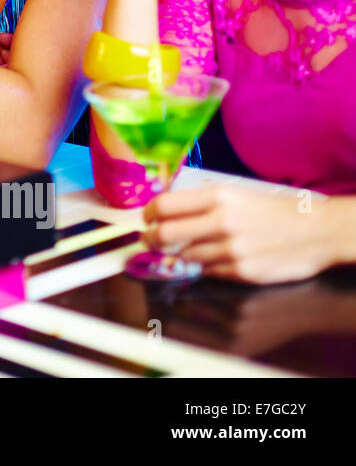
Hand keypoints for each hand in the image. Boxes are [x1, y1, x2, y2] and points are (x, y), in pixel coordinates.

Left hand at [143, 185, 336, 283]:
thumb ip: (203, 201)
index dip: (149, 214)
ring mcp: (230, 249)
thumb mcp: (238, 194)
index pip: (164, 205)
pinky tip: (216, 258)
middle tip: (150, 240)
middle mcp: (221, 221)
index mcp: (218, 196)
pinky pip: (207, 271)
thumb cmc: (275, 210)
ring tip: (191, 247)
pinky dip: (205, 266)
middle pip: (164, 233)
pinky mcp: (241, 271)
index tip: (147, 219)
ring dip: (182, 253)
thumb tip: (166, 210)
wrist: (318, 232)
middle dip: (151, 239)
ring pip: (184, 255)